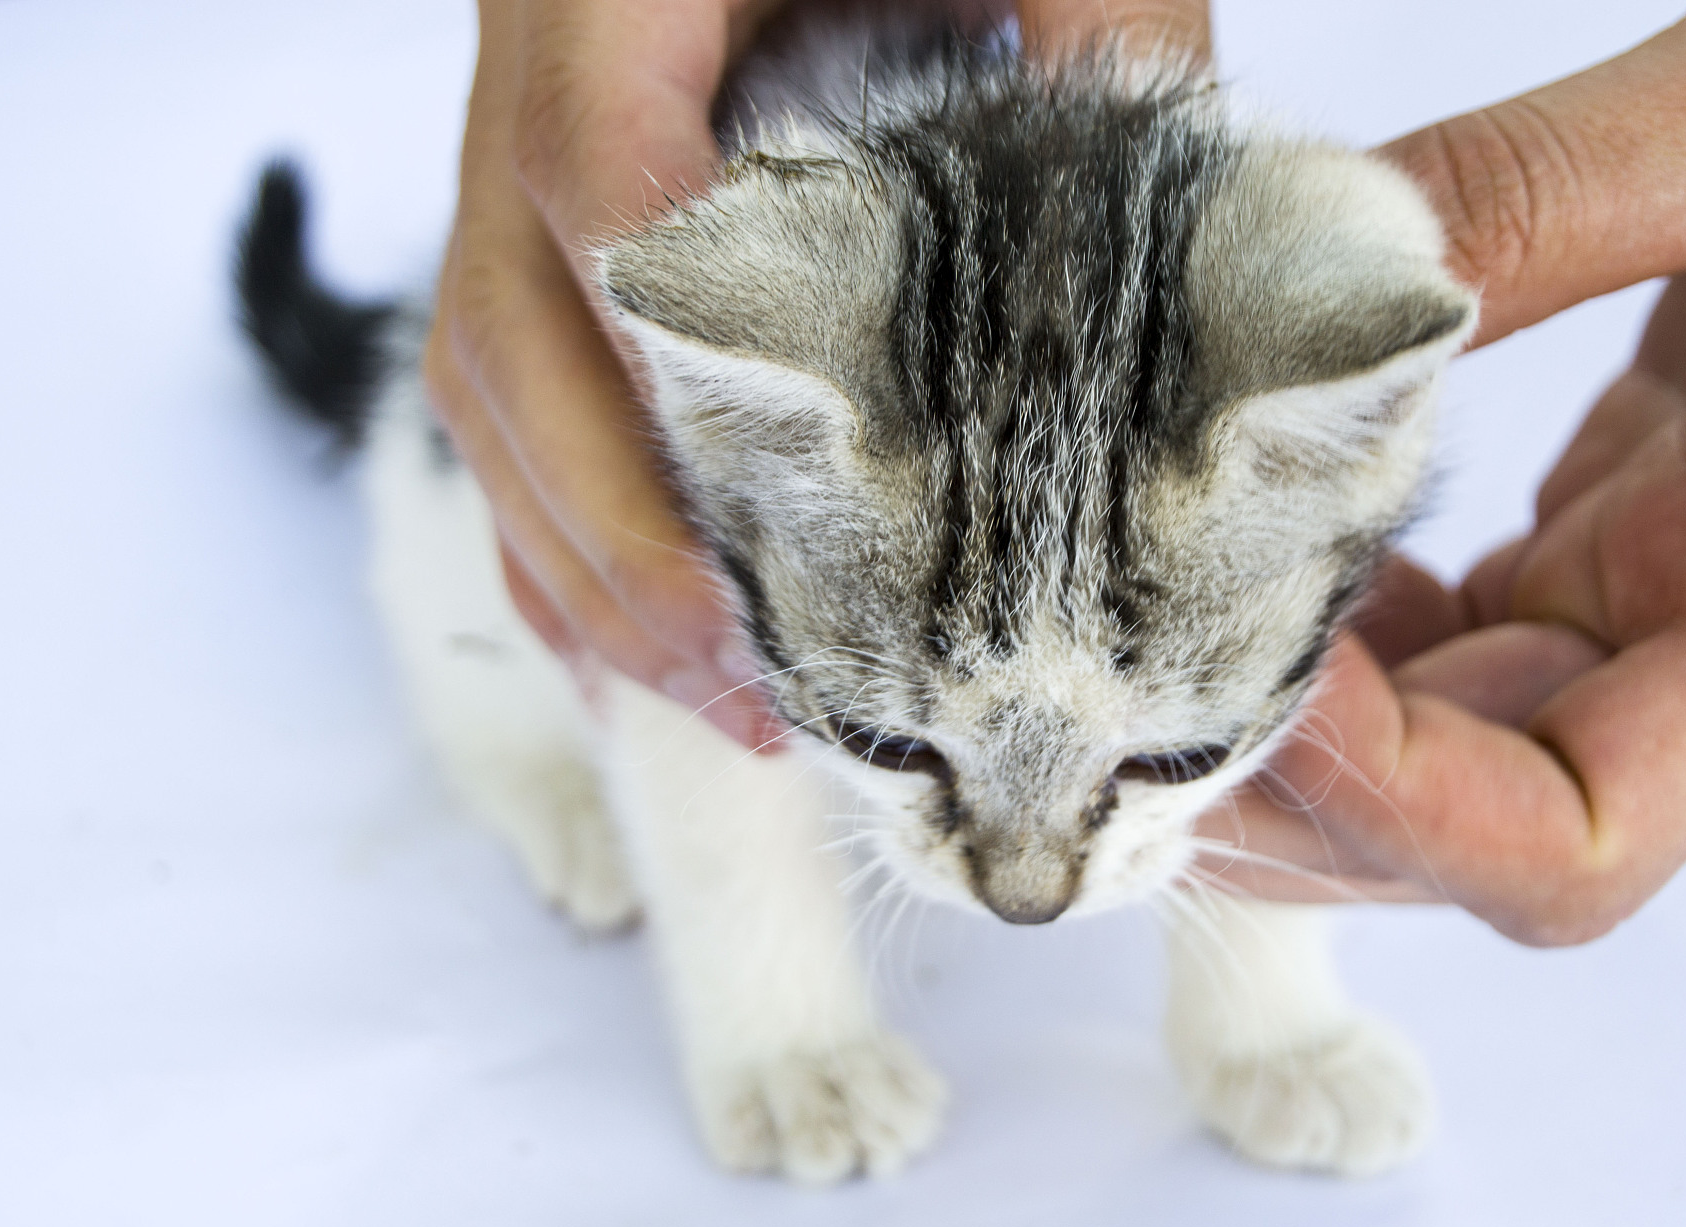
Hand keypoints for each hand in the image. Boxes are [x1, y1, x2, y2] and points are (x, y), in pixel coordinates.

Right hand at [423, 0, 1209, 749]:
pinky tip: (658, 636)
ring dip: (586, 561)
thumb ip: (1103, 17)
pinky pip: (505, 393)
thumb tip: (1199, 228)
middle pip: (502, 330)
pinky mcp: (542, 220)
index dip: (675, 355)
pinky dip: (567, 526)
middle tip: (751, 678)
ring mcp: (516, 153)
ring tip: (723, 700)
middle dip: (617, 531)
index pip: (593, 164)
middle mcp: (528, 73)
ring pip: (487, 387)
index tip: (786, 512)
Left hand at [1208, 0, 1685, 943]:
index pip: (1575, 846)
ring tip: (1169, 596)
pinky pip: (1465, 623)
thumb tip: (1306, 277)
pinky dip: (1351, 602)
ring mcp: (1677, 580)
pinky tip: (1270, 517)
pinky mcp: (1634, 514)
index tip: (1249, 668)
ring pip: (1457, 733)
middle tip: (1135, 666)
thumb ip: (1539, 197)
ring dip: (1309, 701)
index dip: (1390, 804)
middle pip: (1479, 827)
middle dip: (1298, 783)